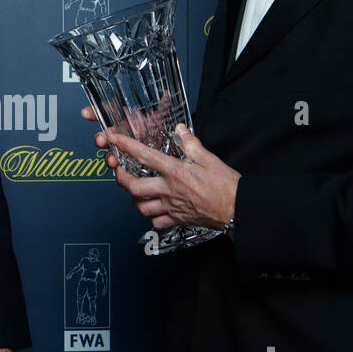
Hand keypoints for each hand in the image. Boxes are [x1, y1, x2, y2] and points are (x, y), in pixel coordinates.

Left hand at [83, 112, 239, 229]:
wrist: (238, 208)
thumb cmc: (226, 185)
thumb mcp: (210, 159)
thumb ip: (191, 144)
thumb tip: (180, 129)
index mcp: (176, 172)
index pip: (144, 155)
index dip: (126, 145)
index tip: (115, 138)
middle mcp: (169, 190)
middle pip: (134, 187)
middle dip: (121, 178)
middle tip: (118, 172)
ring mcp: (172, 207)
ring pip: (142, 207)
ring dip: (134, 199)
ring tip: (134, 191)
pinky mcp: (178, 220)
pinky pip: (157, 222)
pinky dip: (151, 216)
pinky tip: (153, 210)